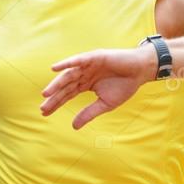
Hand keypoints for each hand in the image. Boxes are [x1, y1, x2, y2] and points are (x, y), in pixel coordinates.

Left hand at [41, 45, 156, 129]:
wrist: (140, 71)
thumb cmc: (125, 86)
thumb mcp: (105, 104)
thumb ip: (89, 113)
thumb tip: (74, 127)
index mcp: (86, 84)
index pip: (67, 95)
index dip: (56, 103)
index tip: (44, 113)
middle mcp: (84, 74)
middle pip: (65, 87)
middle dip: (54, 97)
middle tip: (42, 108)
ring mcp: (88, 65)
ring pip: (69, 75)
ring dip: (56, 84)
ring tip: (46, 94)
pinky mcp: (94, 57)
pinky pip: (77, 60)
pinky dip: (66, 63)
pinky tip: (55, 68)